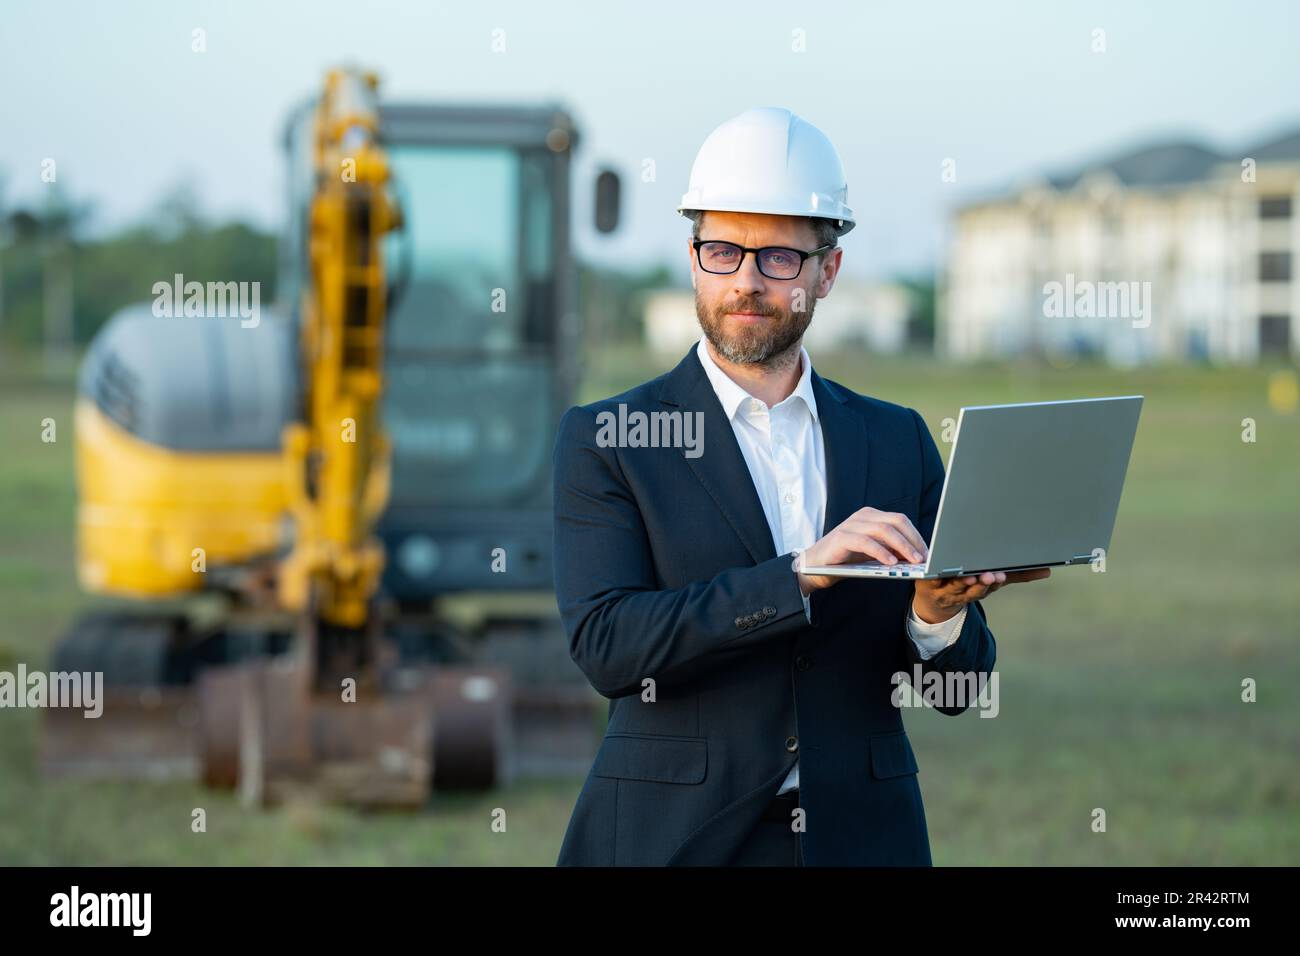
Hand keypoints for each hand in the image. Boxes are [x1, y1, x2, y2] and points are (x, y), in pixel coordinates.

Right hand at [795, 506, 927, 595]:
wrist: (813, 566)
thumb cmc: (845, 560)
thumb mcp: (872, 553)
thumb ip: (890, 550)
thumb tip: (916, 557)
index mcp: (871, 516)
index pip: (900, 520)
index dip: (916, 536)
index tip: (928, 553)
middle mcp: (862, 516)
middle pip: (895, 522)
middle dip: (913, 540)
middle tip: (924, 558)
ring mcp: (851, 525)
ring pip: (883, 530)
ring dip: (902, 546)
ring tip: (913, 561)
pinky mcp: (841, 538)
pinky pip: (865, 542)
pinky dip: (881, 552)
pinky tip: (891, 562)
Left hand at [911, 568, 1051, 622]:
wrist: (934, 600)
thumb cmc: (969, 584)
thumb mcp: (992, 581)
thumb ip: (1018, 575)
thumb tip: (1047, 570)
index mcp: (981, 589)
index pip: (991, 586)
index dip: (995, 583)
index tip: (1000, 577)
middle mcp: (965, 591)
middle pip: (976, 588)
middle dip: (984, 582)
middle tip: (991, 576)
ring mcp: (946, 589)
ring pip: (956, 585)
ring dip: (963, 579)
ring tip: (969, 574)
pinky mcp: (927, 583)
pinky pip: (933, 577)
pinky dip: (936, 571)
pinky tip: (938, 564)